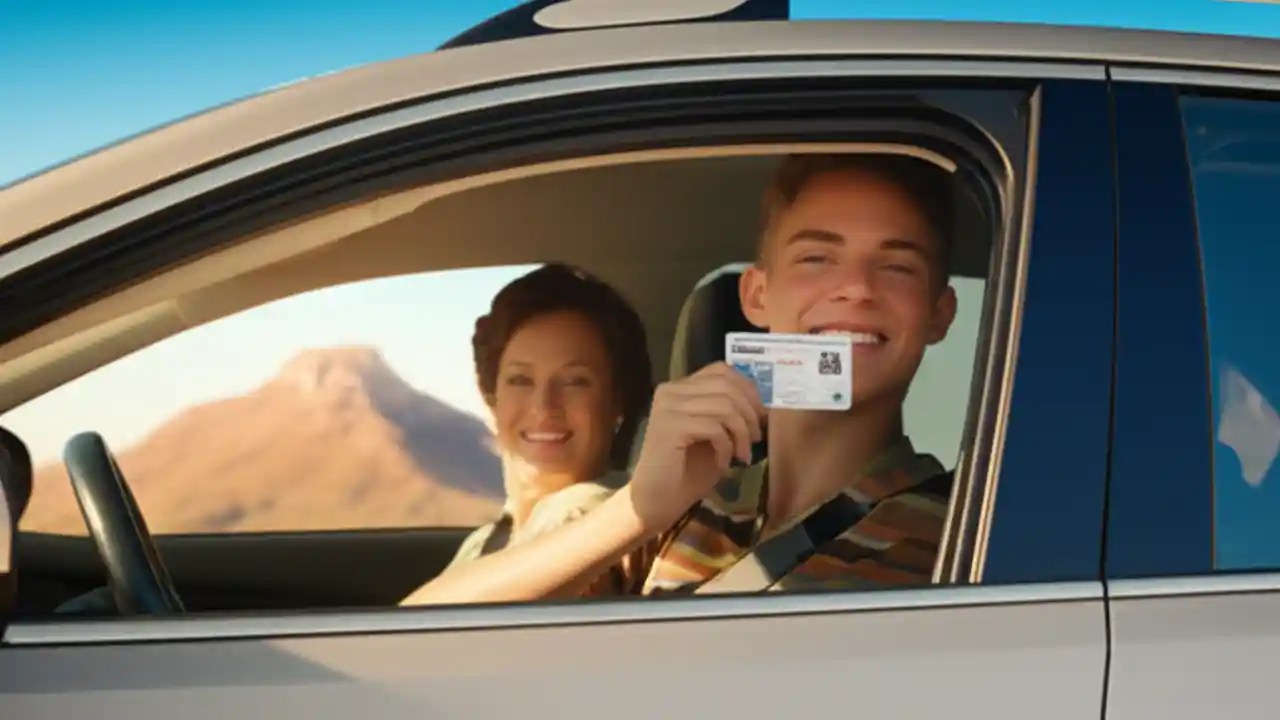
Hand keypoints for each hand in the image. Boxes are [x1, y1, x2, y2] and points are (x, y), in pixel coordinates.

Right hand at [626, 363, 765, 532]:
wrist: (656, 500)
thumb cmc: (687, 471)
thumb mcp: (715, 434)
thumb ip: (729, 412)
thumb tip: (761, 402)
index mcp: (679, 388)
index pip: (720, 370)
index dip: (747, 389)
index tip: (760, 415)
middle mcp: (670, 391)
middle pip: (726, 386)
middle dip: (750, 413)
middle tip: (757, 439)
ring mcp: (668, 407)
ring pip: (724, 406)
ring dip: (742, 434)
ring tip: (742, 456)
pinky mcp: (670, 426)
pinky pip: (714, 428)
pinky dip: (727, 447)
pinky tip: (724, 465)